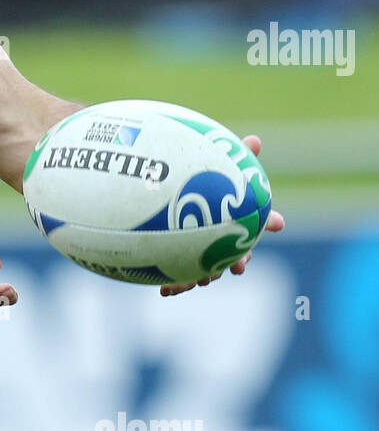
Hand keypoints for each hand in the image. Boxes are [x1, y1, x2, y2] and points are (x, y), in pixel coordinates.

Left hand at [159, 135, 284, 296]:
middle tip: (240, 265)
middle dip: (239, 259)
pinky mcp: (174, 263)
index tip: (276, 225)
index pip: (256, 217)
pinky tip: (166, 291)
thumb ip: (233, 156)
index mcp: (231, 216)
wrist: (153, 200)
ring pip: (208, 268)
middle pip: (235, 250)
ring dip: (207, 275)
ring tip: (204, 280)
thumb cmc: (191, 180)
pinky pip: (177, 278)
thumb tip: (255, 139)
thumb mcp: (213, 166)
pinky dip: (174, 285)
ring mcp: (197, 251)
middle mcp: (218, 236)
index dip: (267, 221)